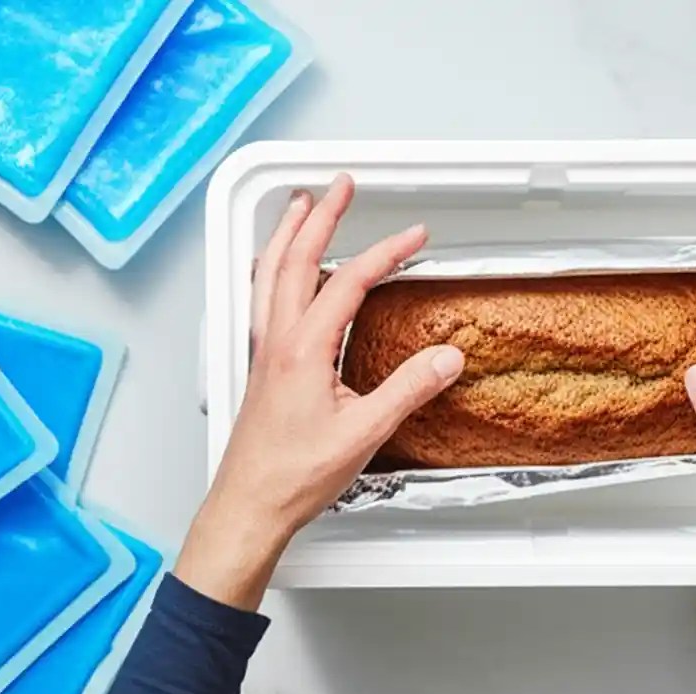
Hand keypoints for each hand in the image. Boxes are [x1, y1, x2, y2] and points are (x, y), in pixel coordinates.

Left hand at [175, 174, 463, 609]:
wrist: (249, 506)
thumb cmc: (294, 476)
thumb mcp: (364, 433)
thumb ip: (409, 390)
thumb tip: (446, 358)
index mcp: (303, 349)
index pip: (349, 281)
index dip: (385, 252)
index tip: (415, 237)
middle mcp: (277, 341)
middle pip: (296, 258)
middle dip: (322, 216)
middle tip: (342, 186)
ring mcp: (263, 351)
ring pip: (269, 273)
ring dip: (288, 234)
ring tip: (301, 206)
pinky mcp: (259, 365)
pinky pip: (262, 297)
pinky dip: (274, 267)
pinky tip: (281, 272)